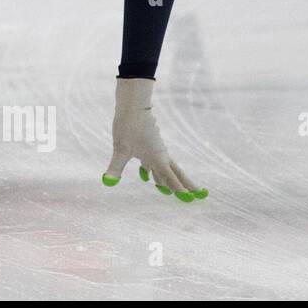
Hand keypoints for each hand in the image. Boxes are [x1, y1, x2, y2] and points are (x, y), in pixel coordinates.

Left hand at [102, 77, 207, 201]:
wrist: (132, 106)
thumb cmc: (128, 127)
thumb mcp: (120, 149)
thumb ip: (115, 167)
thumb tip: (107, 182)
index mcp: (157, 159)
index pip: (170, 179)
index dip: (179, 190)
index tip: (189, 200)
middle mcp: (160, 155)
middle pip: (176, 173)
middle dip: (187, 185)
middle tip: (200, 195)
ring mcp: (155, 149)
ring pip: (166, 167)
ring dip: (169, 179)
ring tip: (168, 192)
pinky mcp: (149, 144)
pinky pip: (154, 161)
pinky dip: (153, 170)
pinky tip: (145, 175)